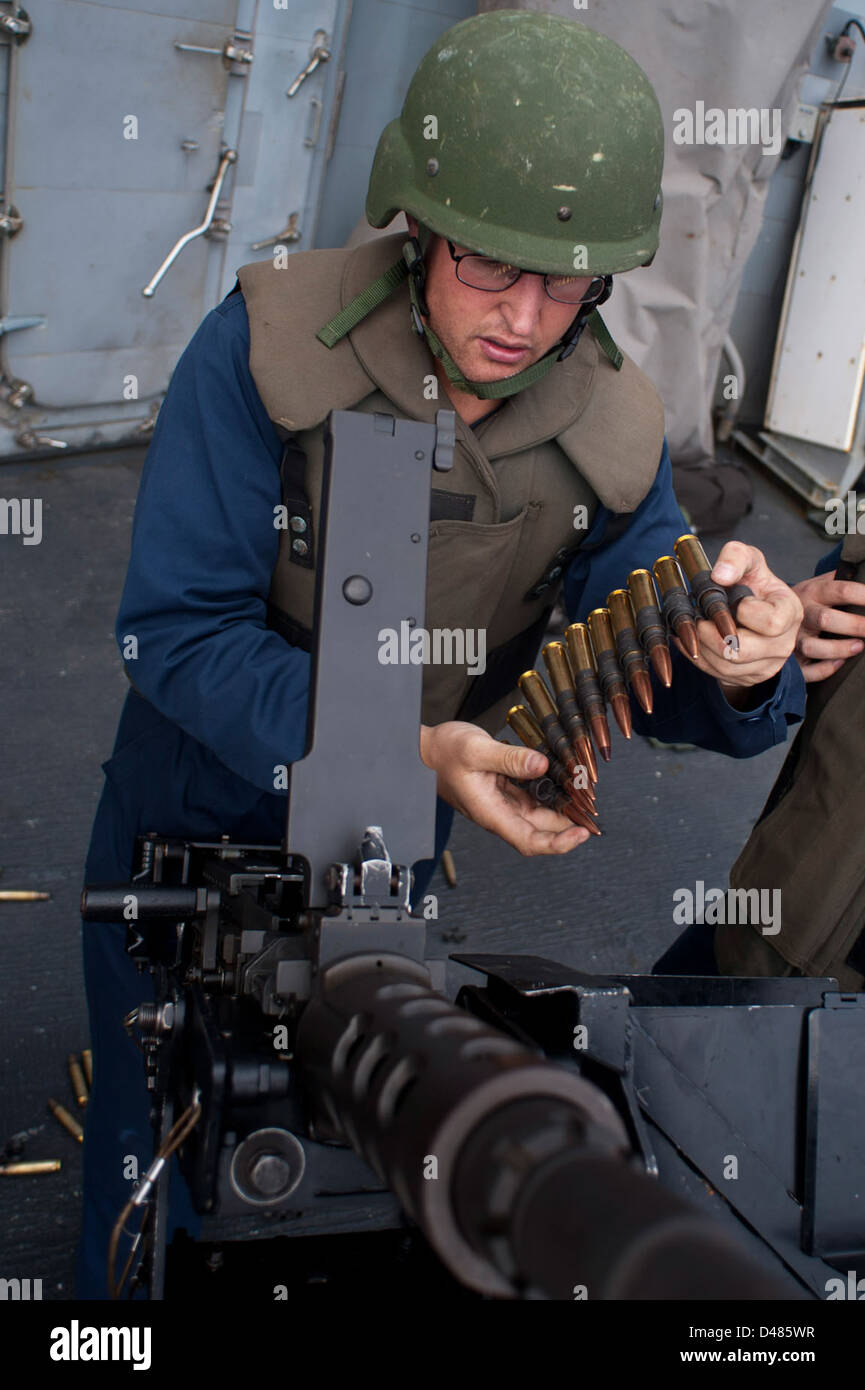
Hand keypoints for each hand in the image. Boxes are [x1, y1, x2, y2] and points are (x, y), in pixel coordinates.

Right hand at [420, 721, 588, 855]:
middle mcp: (499, 813)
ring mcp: (502, 803)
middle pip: (540, 831)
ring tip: (583, 795)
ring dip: (561, 809)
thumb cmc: (443, 753)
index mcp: (492, 813)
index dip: (559, 843)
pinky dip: (549, 793)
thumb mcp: (477, 750)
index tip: (582, 833)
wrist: (424, 750)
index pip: (529, 841)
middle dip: (569, 825)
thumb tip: (542, 765)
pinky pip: (531, 798)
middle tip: (593, 809)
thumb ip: (510, 759)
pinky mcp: (503, 791)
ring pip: (538, 815)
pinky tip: (563, 780)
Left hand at [672, 541, 801, 696]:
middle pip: (742, 651)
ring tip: (694, 627)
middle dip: (710, 633)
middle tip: (698, 618)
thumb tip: (720, 575)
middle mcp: (784, 644)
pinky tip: (694, 640)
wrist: (750, 607)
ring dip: (701, 646)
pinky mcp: (749, 677)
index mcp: (790, 613)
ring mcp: (768, 665)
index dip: (744, 612)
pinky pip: (718, 674)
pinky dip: (699, 657)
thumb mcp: (747, 560)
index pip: (771, 623)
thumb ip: (736, 557)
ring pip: (726, 665)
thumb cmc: (751, 581)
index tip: (733, 600)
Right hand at [790, 571, 864, 682]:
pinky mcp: (790, 659)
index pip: (841, 590)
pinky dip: (823, 669)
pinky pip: (805, 670)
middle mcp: (801, 615)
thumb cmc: (803, 600)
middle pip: (826, 619)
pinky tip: (840, 664)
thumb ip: (838, 578)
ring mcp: (793, 638)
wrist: (765, 614)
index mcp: (812, 592)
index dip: (863, 595)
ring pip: (813, 647)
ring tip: (859, 647)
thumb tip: (861, 569)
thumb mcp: (816, 583)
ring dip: (839, 648)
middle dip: (855, 624)